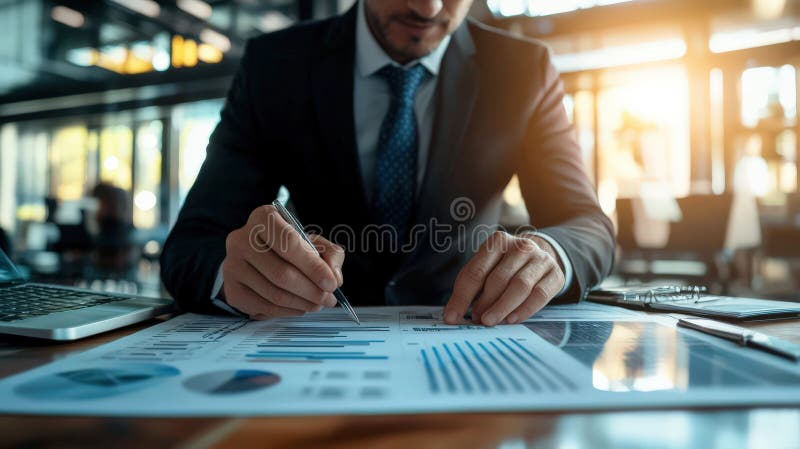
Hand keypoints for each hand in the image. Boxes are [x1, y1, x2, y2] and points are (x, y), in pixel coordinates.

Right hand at [221, 205, 343, 319]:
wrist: (256, 258)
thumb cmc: (288, 248)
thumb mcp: (312, 242)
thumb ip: (330, 254)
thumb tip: (334, 277)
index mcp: (263, 218)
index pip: (288, 243)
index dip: (313, 267)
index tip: (332, 283)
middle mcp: (241, 239)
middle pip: (281, 273)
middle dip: (311, 291)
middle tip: (329, 299)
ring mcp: (232, 265)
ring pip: (274, 293)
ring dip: (302, 303)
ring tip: (318, 304)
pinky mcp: (231, 289)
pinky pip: (264, 306)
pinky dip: (287, 311)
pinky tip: (300, 307)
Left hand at [443, 231, 564, 325]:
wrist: (541, 256)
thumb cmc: (506, 266)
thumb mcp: (487, 267)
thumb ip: (471, 287)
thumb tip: (452, 314)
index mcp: (497, 242)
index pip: (476, 272)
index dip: (462, 297)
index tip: (451, 316)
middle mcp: (520, 247)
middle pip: (498, 279)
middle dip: (484, 303)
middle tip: (476, 319)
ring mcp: (540, 259)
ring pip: (519, 286)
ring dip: (502, 307)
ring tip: (490, 321)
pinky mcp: (555, 274)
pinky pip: (539, 295)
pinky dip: (524, 310)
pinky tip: (511, 320)